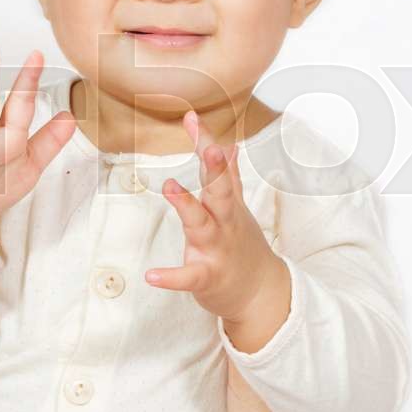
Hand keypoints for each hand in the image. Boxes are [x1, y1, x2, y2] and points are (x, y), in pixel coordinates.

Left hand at [144, 109, 289, 325]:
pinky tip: (152, 275)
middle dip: (214, 169)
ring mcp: (217, 249)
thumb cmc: (241, 245)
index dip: (204, 143)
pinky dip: (171, 277)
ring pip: (202, 225)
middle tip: (208, 148)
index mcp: (227, 205)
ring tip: (169, 187)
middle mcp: (224, 223)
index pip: (217, 169)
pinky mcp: (207, 277)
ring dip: (187, 206)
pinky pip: (189, 276)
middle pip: (220, 192)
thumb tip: (228, 146)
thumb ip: (230, 177)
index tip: (190, 117)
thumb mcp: (237, 208)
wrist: (260, 294)